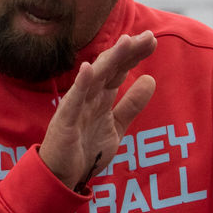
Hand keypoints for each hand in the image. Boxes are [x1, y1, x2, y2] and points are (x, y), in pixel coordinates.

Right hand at [39, 31, 156, 189]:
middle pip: (109, 68)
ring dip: (109, 60)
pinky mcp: (65, 122)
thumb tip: (151, 80)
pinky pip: (73, 102)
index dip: (134, 55)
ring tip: (125, 42)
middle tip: (147, 36)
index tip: (151, 40)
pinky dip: (80, 85)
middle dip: (127, 52)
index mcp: (101, 97)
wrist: (61, 176)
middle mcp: (89, 97)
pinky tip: (87, 69)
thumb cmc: (85, 150)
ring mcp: (76, 107)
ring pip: (94, 79)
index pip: (119, 70)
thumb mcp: (117, 126)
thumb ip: (131, 105)